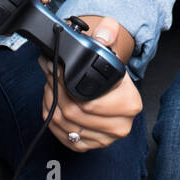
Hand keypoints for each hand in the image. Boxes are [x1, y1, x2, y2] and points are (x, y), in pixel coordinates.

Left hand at [37, 16, 141, 152]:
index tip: (55, 68)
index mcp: (129, 104)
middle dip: (55, 91)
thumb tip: (103, 34)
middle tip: (49, 73)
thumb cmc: (109, 71)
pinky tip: (53, 101)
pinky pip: (62, 135)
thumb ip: (109, 32)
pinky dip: (52, 118)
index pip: (88, 103)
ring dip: (51, 102)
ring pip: (65, 124)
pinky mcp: (89, 146)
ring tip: (50, 84)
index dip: (65, 84)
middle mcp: (120, 126)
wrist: (111, 88)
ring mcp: (104, 139)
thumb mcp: (111, 47)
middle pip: (73, 114)